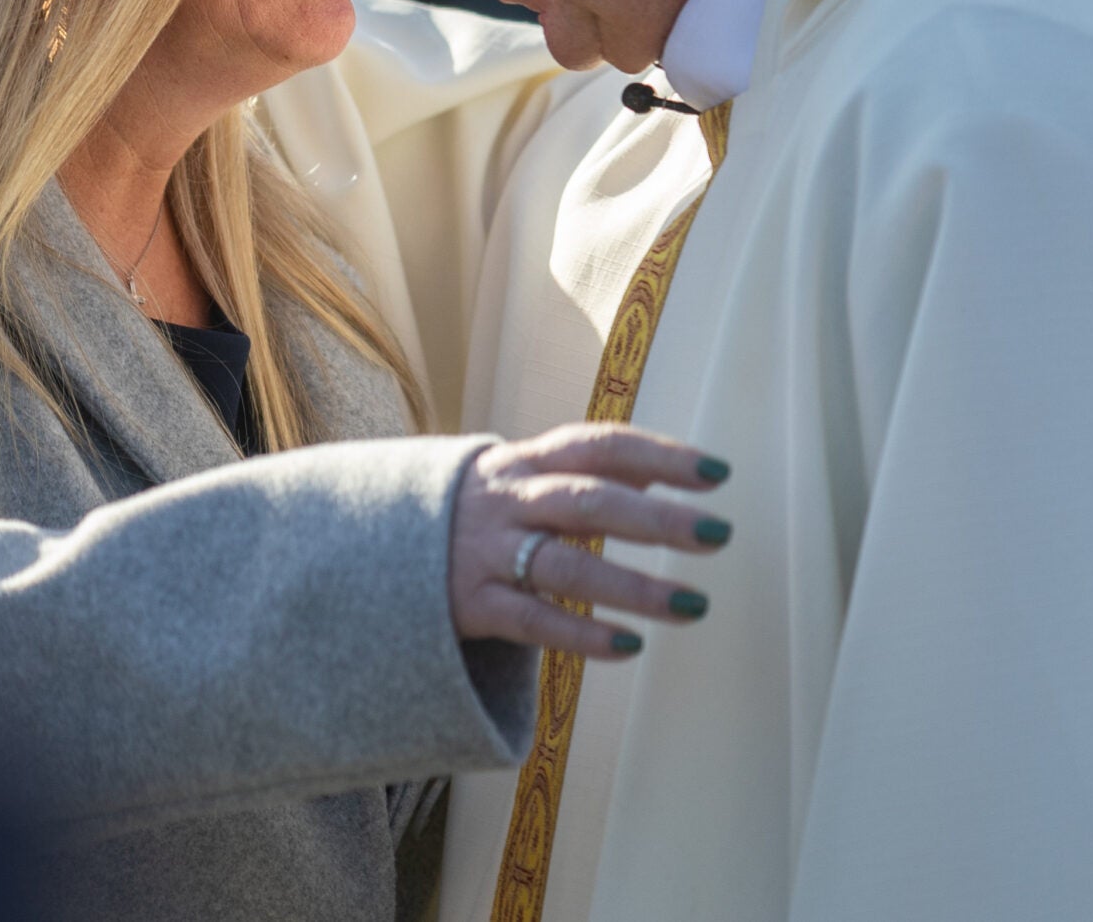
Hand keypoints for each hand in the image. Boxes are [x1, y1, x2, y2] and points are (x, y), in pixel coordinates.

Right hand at [448, 424, 731, 658]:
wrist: (372, 546)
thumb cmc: (476, 513)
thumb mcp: (521, 477)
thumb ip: (586, 473)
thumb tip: (666, 472)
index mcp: (525, 463)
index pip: (598, 446)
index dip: (659, 455)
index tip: (717, 472)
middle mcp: (509, 502)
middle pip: (586, 501)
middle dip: (656, 518)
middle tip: (720, 532)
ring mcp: (488, 553)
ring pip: (564, 567)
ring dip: (633, 586)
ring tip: (695, 605)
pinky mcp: (472, 604)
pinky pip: (531, 621)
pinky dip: (581, 635)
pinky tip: (629, 646)